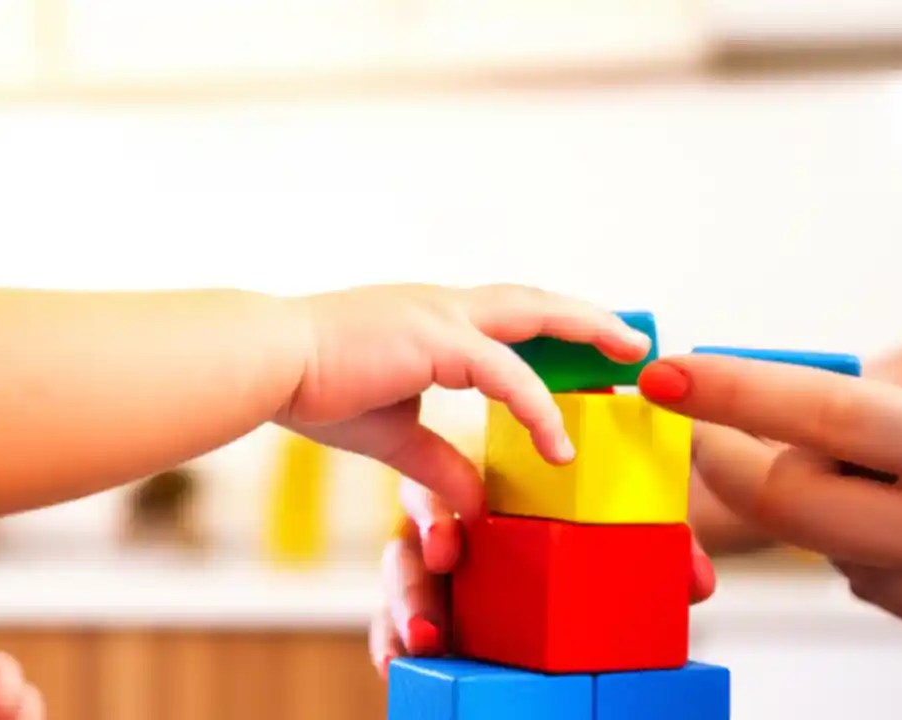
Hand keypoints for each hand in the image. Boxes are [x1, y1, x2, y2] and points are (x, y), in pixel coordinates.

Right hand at [280, 284, 651, 520]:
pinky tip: (559, 443)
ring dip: (587, 330)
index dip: (550, 331)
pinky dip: (537, 407)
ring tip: (632, 354)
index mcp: (432, 320)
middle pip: (534, 303)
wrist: (267, 365)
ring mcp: (442, 316)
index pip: (507, 319)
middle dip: (587, 317)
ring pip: (534, 317)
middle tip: (634, 339)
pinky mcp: (437, 342)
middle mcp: (443, 307)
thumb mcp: (393, 435)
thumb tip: (478, 506)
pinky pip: (506, 373)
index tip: (588, 350)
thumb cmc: (316, 388)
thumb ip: (439, 465)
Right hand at [369, 478, 717, 676]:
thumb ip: (664, 547)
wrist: (612, 583)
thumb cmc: (608, 535)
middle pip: (409, 544)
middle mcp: (459, 536)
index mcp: (493, 496)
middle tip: (430, 612)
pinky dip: (391, 647)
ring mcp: (441, 579)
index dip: (435, 510)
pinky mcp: (436, 617)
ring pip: (398, 586)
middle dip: (412, 579)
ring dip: (401, 614)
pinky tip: (397, 669)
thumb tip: (696, 582)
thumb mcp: (639, 531)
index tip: (451, 542)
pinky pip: (395, 629)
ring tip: (421, 645)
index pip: (446, 487)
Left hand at [639, 353, 901, 657]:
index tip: (667, 374)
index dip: (733, 390)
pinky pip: (876, 579)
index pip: (829, 414)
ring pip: (827, 543)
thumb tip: (803, 393)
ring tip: (877, 464)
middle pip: (785, 499)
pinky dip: (865, 541)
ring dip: (818, 498)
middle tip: (707, 424)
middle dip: (727, 455)